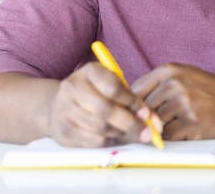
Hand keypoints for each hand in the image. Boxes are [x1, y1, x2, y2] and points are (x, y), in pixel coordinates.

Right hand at [47, 62, 162, 146]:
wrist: (61, 105)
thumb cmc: (98, 94)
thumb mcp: (114, 87)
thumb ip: (133, 101)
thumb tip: (153, 123)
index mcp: (89, 71)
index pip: (113, 88)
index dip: (132, 102)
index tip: (146, 114)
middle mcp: (72, 88)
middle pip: (105, 110)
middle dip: (129, 123)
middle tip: (146, 133)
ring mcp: (64, 110)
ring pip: (99, 128)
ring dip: (120, 133)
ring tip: (131, 133)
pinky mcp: (63, 132)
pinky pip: (92, 141)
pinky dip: (109, 142)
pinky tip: (116, 138)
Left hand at [131, 63, 214, 139]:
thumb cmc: (208, 90)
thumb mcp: (181, 76)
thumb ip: (156, 86)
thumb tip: (128, 105)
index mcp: (168, 70)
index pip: (133, 91)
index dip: (130, 107)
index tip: (132, 116)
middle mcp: (174, 84)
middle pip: (141, 110)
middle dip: (144, 121)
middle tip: (150, 127)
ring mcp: (183, 104)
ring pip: (154, 125)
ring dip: (160, 131)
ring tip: (174, 126)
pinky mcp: (192, 123)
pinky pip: (169, 137)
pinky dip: (173, 138)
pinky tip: (184, 131)